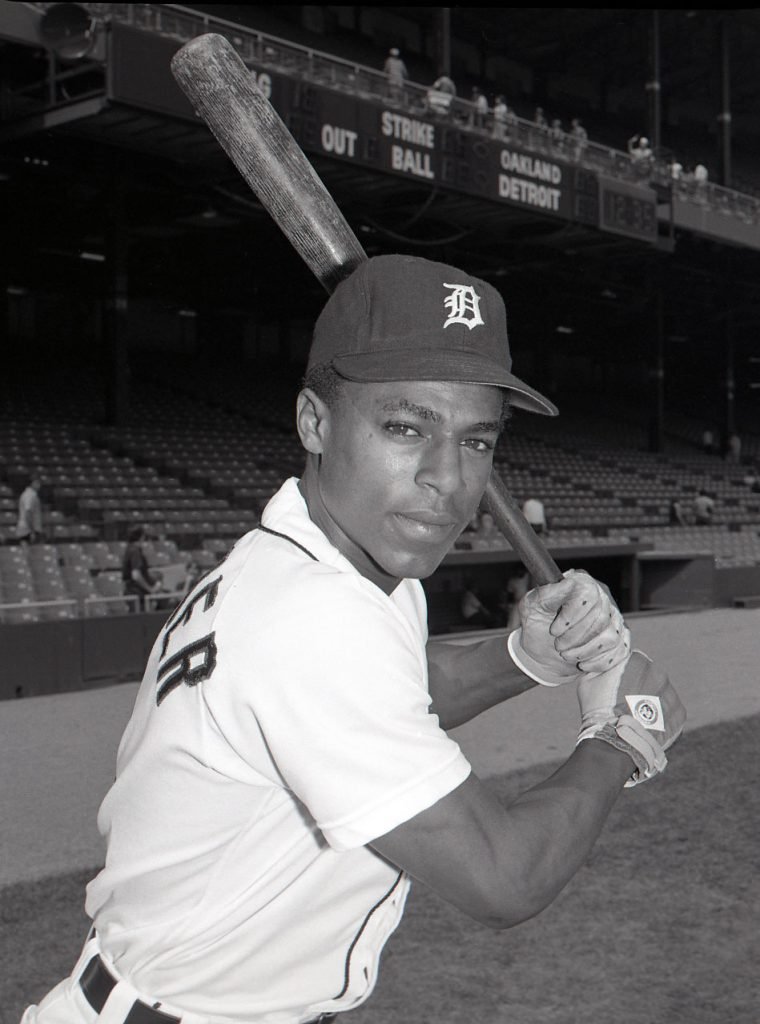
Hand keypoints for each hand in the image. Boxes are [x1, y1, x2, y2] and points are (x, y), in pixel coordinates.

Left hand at [508, 569, 629, 685]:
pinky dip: (599, 661)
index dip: (571, 616)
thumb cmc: (537, 626)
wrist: (543, 653)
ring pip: (611, 636)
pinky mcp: (620, 639)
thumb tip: (568, 582)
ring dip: (586, 651)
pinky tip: (583, 663)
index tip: (554, 631)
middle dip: (576, 638)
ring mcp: (614, 618)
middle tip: (559, 646)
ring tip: (568, 654)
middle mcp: (601, 597)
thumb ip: (546, 593)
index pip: (589, 594)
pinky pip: (620, 651)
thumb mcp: (531, 608)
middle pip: (601, 617)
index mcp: (580, 584)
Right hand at [577, 651, 686, 785]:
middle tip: (625, 703)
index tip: (618, 685)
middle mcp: (659, 674)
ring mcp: (672, 694)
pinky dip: (660, 719)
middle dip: (640, 687)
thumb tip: (599, 665)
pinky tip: (646, 727)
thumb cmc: (599, 710)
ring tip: (636, 718)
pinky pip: (669, 713)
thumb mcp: (587, 681)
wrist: (618, 742)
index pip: (633, 661)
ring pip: (661, 695)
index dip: (624, 673)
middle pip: (649, 677)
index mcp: (638, 661)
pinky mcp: (680, 714)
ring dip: (651, 702)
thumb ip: (598, 669)